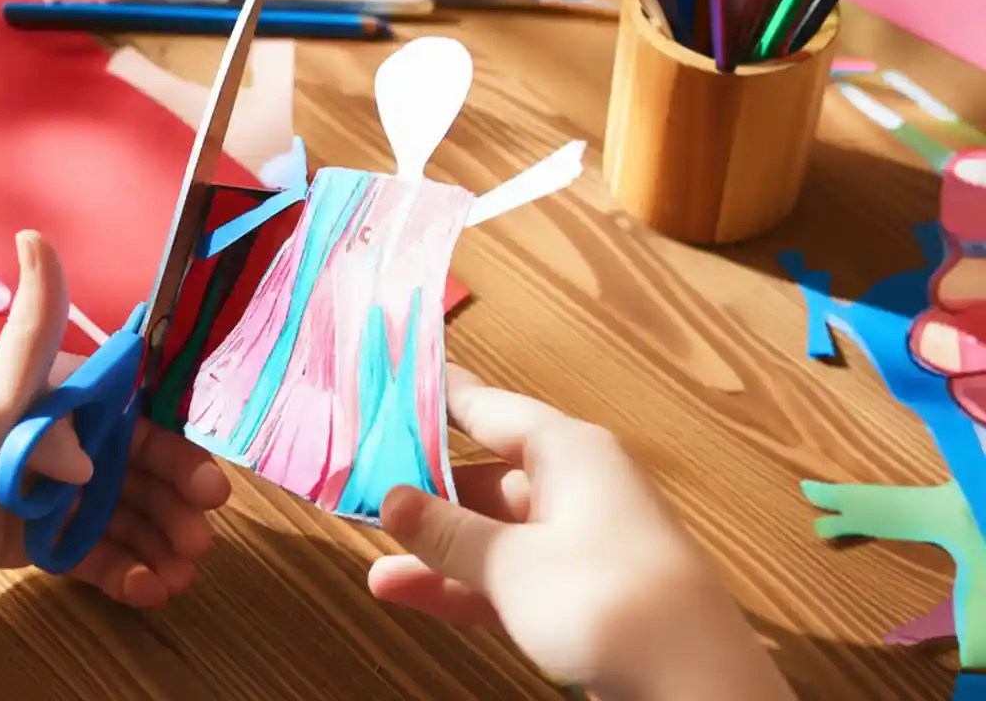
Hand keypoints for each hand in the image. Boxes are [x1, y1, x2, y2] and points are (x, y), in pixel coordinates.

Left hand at [0, 231, 229, 606]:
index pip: (141, 424)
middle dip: (177, 508)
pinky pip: (90, 555)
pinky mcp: (33, 540)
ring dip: (159, 544)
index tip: (211, 488)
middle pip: (141, 477)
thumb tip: (56, 299)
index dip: (180, 455)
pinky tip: (148, 587)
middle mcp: (67, 443)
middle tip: (201, 541)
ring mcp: (53, 494)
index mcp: (67, 398)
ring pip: (123, 519)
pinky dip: (124, 571)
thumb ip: (37, 329)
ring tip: (181, 574)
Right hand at [368, 367, 792, 698]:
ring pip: (491, 532)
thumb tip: (394, 498)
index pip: (490, 408)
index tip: (390, 386)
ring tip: (374, 557)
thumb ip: (447, 531)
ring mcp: (578, 542)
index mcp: (569, 452)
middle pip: (485, 474)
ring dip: (436, 547)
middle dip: (425, 490)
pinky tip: (408, 591)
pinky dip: (464, 583)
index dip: (438, 400)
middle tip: (363, 490)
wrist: (694, 687)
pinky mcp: (578, 592)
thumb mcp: (511, 564)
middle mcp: (576, 486)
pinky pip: (508, 575)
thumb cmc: (609, 602)